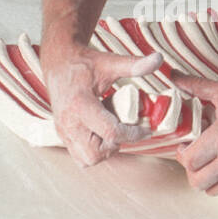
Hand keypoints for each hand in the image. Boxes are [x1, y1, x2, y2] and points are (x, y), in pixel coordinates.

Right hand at [41, 46, 162, 166]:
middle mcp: (69, 122)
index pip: (110, 133)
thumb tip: (159, 58)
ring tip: (111, 131)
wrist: (58, 63)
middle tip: (123, 129)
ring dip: (104, 151)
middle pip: (95, 154)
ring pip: (86, 159)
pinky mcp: (62, 134)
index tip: (146, 129)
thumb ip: (134, 64)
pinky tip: (100, 133)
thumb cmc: (83, 63)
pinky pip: (79, 156)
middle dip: (114, 146)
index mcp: (80, 104)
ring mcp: (63, 131)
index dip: (133, 134)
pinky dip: (93, 151)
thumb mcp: (110, 62)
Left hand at [171, 73, 217, 193]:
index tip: (184, 147)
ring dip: (206, 179)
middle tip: (194, 157)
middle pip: (197, 182)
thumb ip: (195, 85)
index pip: (189, 161)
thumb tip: (173, 74)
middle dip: (191, 170)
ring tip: (208, 163)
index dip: (181, 155)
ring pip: (212, 190)